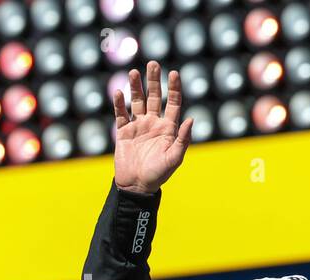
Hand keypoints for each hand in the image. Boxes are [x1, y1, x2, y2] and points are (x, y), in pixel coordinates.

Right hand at [113, 60, 192, 193]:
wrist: (137, 186)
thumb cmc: (159, 174)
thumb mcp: (174, 158)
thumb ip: (183, 139)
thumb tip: (190, 119)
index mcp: (168, 129)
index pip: (173, 103)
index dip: (174, 89)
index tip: (174, 73)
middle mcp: (154, 124)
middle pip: (154, 97)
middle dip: (154, 81)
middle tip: (154, 64)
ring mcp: (138, 126)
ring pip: (137, 101)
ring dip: (136, 87)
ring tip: (134, 72)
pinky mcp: (123, 131)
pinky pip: (121, 114)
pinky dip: (119, 103)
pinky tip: (119, 92)